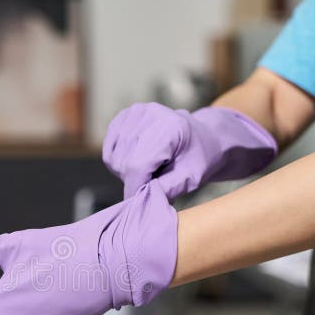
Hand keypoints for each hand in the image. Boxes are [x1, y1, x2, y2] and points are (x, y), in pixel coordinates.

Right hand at [103, 103, 276, 200]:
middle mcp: (150, 115)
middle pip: (124, 162)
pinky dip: (118, 160)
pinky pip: (109, 148)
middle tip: (152, 183)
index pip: (138, 165)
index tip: (137, 202)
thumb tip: (141, 201)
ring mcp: (136, 112)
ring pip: (113, 157)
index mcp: (170, 128)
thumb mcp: (191, 178)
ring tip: (148, 169)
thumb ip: (167, 189)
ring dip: (125, 171)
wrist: (205, 136)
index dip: (134, 188)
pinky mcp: (126, 115)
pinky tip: (136, 159)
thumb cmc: (200, 158)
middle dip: (134, 180)